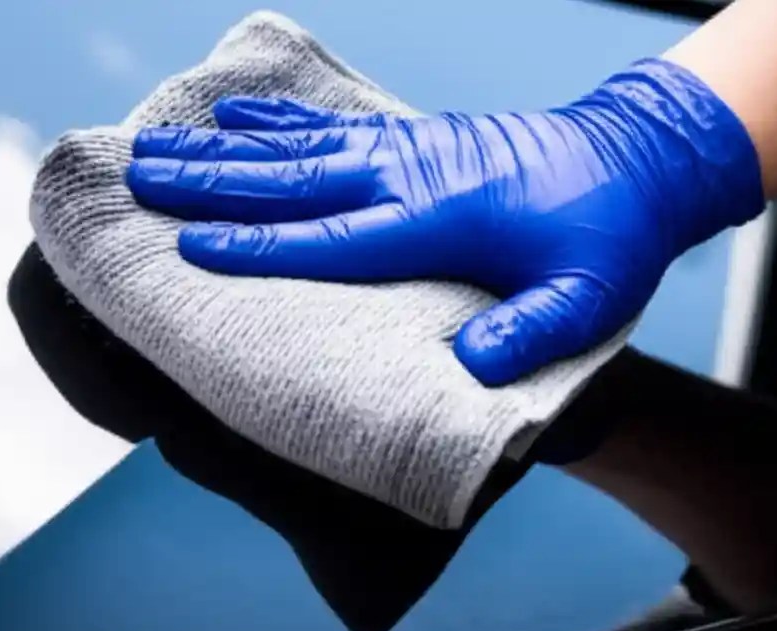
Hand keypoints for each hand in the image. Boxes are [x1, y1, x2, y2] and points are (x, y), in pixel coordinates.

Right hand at [126, 59, 763, 385]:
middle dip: (208, 184)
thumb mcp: (590, 298)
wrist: (637, 156)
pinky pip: (327, 125)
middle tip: (138, 179)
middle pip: (289, 181)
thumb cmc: (608, 235)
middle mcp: (406, 175)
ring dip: (221, 149)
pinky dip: (275, 121)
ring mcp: (403, 149)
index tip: (192, 246)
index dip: (259, 245)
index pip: (331, 237)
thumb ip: (530, 331)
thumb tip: (471, 368)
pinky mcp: (408, 137)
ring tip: (157, 145)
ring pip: (295, 149)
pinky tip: (233, 115)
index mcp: (437, 219)